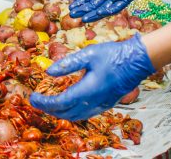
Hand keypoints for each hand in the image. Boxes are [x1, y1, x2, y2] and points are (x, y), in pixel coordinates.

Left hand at [29, 35, 154, 120]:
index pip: (60, 103)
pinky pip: (85, 114)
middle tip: (36, 101)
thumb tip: (48, 72)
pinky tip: (67, 105)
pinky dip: (72, 113)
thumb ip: (68, 63)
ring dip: (60, 113)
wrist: (137, 61)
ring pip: (76, 117)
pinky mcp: (106, 104)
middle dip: (49, 109)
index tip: (32, 97)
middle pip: (66, 114)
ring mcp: (101, 105)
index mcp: (87, 90)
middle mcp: (94, 102)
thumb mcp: (88, 54)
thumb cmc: (113, 55)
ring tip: (48, 104)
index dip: (44, 102)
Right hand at [68, 0, 158, 22]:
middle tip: (73, 15)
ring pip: (104, 7)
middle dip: (84, 10)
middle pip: (94, 3)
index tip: (72, 7)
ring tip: (84, 19)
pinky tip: (100, 13)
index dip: (80, 1)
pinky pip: (118, 6)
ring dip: (94, 13)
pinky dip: (109, 10)